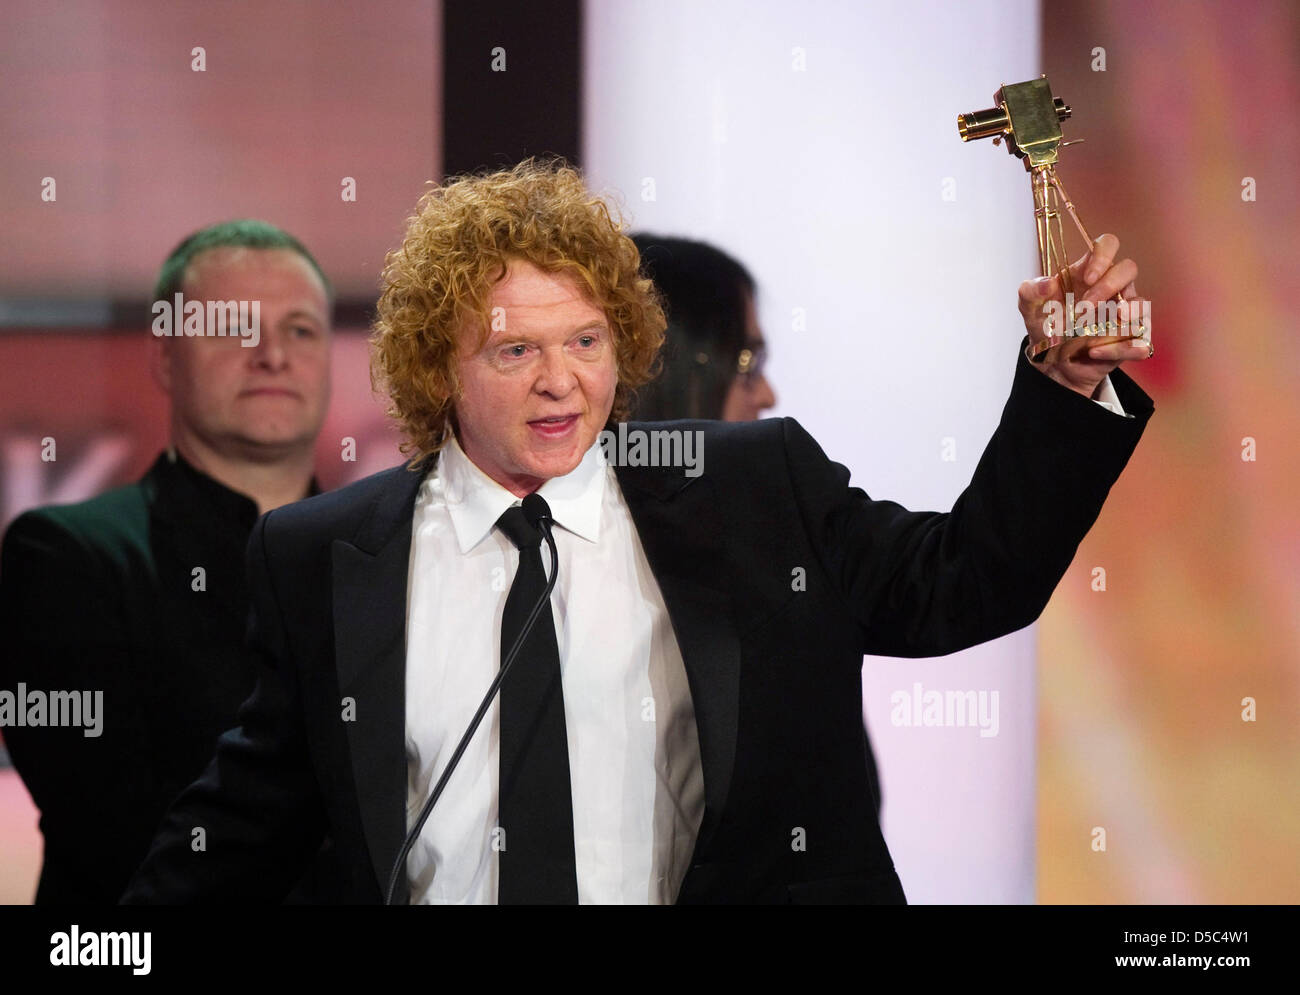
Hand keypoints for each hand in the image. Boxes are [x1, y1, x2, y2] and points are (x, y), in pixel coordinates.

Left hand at [1016, 233, 1151, 398]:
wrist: (1050, 361)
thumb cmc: (1046, 326)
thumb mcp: (1030, 308)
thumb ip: (1030, 291)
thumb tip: (1048, 283)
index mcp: (1089, 273)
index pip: (1107, 245)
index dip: (1103, 255)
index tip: (1087, 277)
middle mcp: (1112, 289)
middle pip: (1128, 269)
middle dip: (1109, 285)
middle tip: (1086, 306)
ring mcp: (1124, 314)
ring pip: (1141, 303)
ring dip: (1128, 311)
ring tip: (1112, 320)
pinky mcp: (1129, 340)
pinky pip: (1140, 342)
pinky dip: (1122, 347)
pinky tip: (1095, 352)